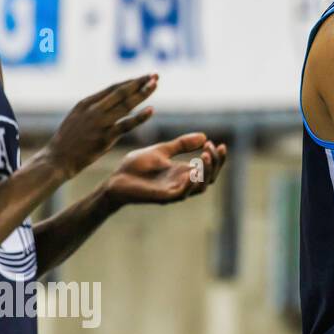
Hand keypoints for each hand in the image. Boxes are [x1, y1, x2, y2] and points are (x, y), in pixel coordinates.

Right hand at [45, 75, 158, 179]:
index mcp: (86, 103)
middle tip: (155, 74)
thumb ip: (94, 107)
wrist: (57, 159)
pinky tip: (151, 110)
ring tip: (155, 84)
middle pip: (121, 92)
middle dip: (140, 82)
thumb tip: (113, 99)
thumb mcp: (78, 117)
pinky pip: (126, 125)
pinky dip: (140, 117)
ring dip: (143, 93)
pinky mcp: (105, 137)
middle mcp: (93, 110)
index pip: (113, 88)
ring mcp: (100, 123)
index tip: (145, 75)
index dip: (131, 81)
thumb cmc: (69, 139)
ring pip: (126, 104)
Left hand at [103, 132, 227, 206]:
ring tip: (204, 156)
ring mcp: (175, 191)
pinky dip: (191, 183)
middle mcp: (183, 183)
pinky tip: (193, 171)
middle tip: (210, 148)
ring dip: (206, 172)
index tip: (218, 143)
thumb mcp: (162, 150)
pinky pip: (183, 193)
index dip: (217, 158)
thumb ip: (181, 144)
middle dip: (215, 163)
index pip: (209, 168)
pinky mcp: (164, 197)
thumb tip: (204, 136)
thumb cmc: (136, 166)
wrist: (115, 179)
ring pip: (200, 186)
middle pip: (210, 178)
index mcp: (184, 172)